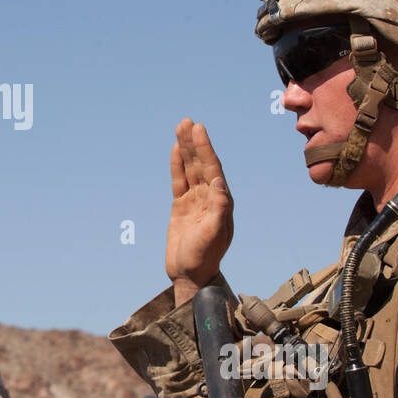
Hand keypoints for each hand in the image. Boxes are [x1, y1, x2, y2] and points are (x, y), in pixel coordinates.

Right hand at [165, 120, 233, 302]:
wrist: (190, 275)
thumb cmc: (204, 258)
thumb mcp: (213, 235)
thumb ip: (219, 209)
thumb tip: (220, 182)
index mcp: (221, 202)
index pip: (213, 169)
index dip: (205, 149)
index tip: (199, 130)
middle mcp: (210, 197)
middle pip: (201, 164)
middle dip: (195, 143)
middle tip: (188, 122)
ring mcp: (195, 200)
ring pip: (190, 169)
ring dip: (186, 149)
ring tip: (181, 127)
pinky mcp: (182, 206)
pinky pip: (179, 181)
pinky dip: (178, 165)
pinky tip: (176, 150)